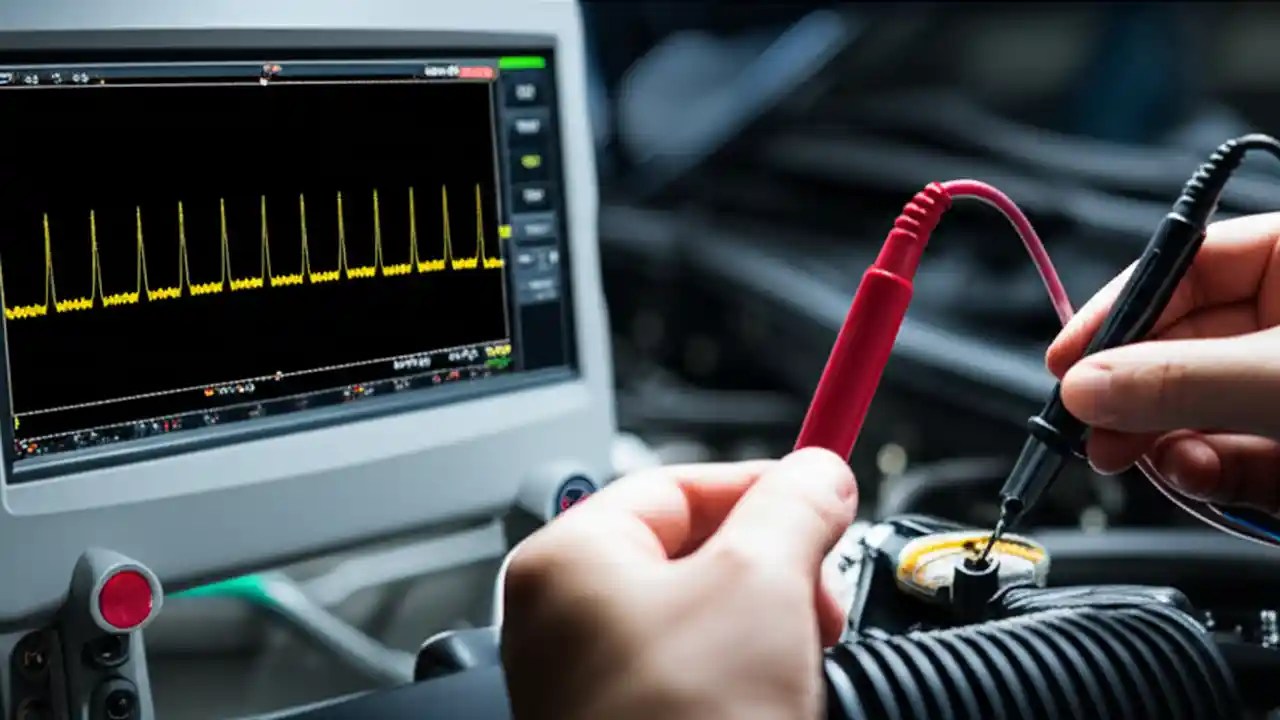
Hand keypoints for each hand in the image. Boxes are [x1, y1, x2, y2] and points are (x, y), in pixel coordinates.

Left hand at [500, 448, 857, 719]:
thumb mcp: (761, 584)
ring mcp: (589, 687)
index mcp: (569, 565)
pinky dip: (748, 676)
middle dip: (772, 567)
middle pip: (690, 553)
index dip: (758, 486)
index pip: (674, 486)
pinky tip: (781, 700)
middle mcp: (564, 624)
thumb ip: (793, 508)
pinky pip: (696, 679)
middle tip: (820, 594)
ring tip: (806, 657)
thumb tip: (815, 475)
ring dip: (768, 626)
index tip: (821, 497)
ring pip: (701, 620)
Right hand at [1047, 212, 1279, 512]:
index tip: (1066, 359)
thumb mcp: (1279, 377)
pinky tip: (1201, 479)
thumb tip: (1086, 388)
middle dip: (1134, 394)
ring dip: (1168, 443)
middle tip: (1089, 426)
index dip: (1120, 310)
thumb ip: (1180, 380)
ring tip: (1152, 461)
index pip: (1187, 265)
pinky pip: (1235, 458)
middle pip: (1182, 346)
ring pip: (1201, 409)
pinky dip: (1209, 474)